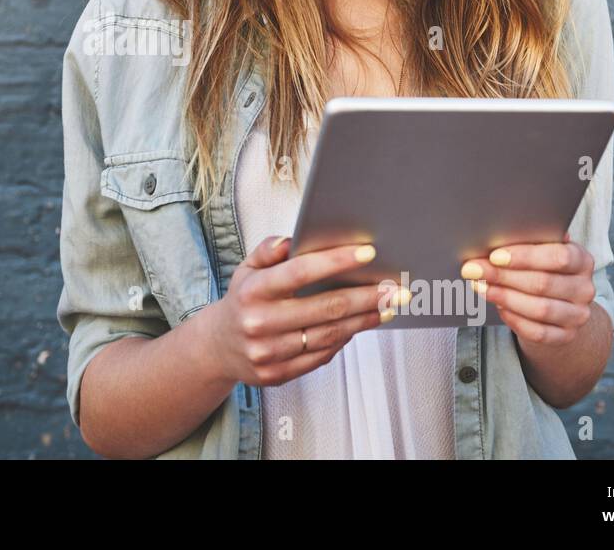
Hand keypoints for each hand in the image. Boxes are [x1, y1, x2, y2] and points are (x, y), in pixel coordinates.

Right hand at [206, 235, 407, 387]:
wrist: (217, 347)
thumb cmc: (242, 300)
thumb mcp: (247, 268)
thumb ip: (269, 250)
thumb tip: (292, 240)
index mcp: (253, 290)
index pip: (300, 272)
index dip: (336, 261)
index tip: (368, 253)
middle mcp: (260, 322)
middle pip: (325, 308)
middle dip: (367, 296)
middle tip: (396, 288)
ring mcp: (269, 352)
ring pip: (329, 334)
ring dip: (364, 319)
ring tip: (388, 306)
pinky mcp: (278, 374)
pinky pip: (321, 355)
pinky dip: (345, 339)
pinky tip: (361, 324)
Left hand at [460, 232, 596, 345]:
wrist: (560, 303)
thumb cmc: (543, 268)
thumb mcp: (541, 251)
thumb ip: (527, 243)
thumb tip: (494, 237)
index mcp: (582, 260)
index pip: (558, 257)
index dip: (525, 257)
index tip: (495, 256)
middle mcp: (585, 289)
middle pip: (543, 283)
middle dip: (503, 276)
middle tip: (474, 270)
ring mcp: (578, 315)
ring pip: (540, 309)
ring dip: (504, 297)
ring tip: (480, 287)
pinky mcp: (566, 336)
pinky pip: (537, 332)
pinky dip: (514, 319)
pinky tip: (498, 307)